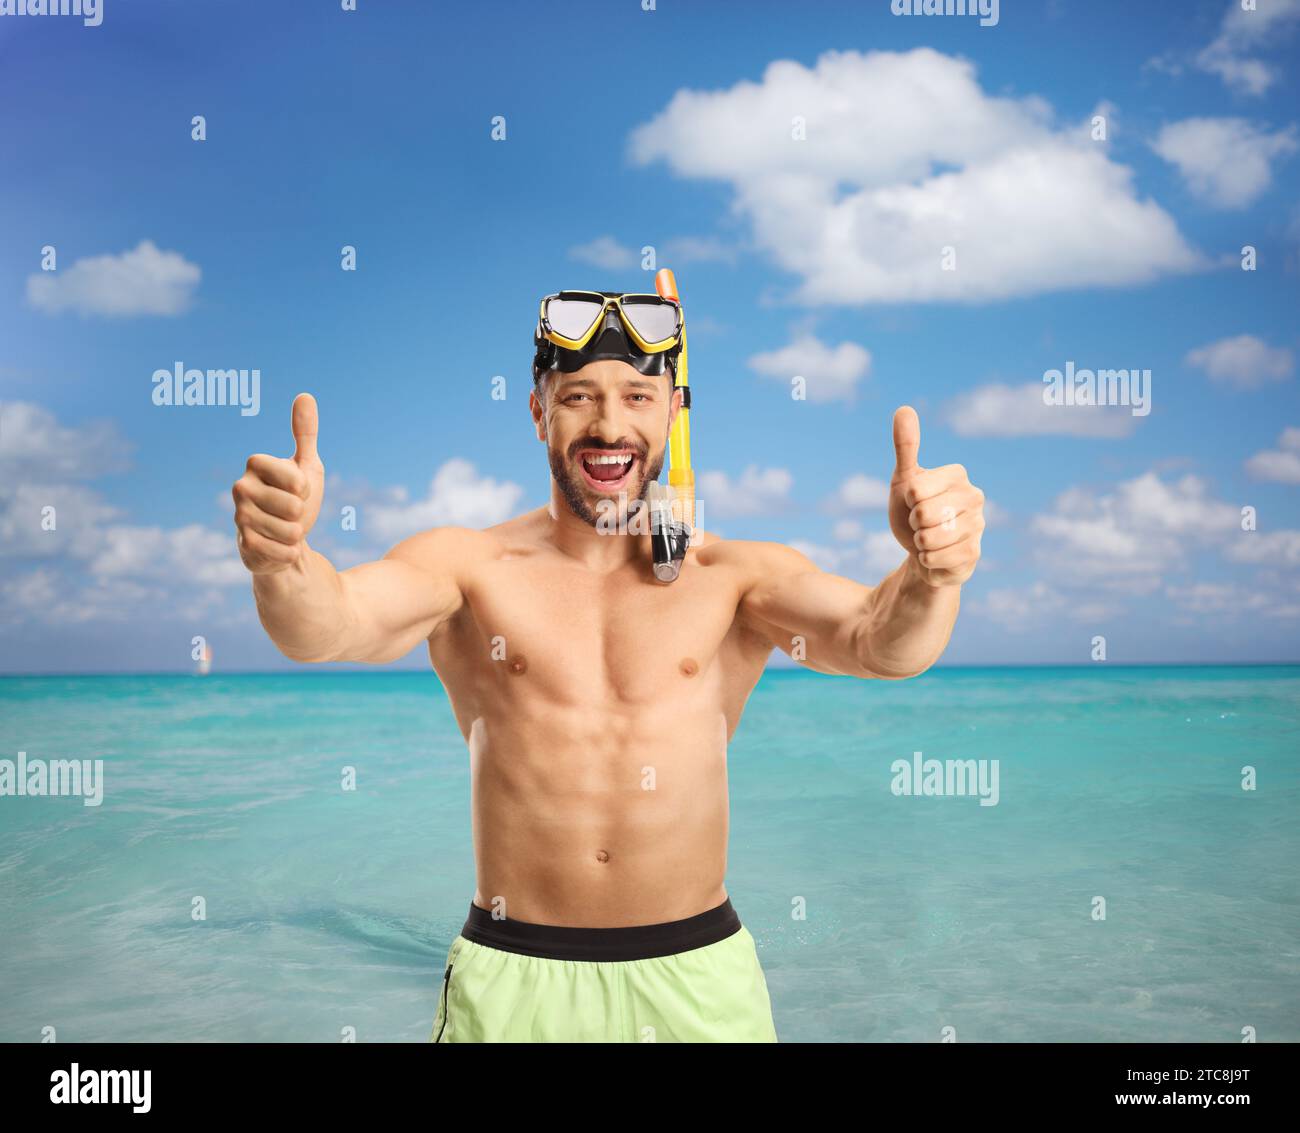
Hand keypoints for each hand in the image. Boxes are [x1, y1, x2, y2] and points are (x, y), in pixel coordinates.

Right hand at [232, 393, 324, 573]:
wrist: (287, 537)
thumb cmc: (297, 498)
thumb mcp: (307, 465)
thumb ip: (305, 433)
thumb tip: (306, 396)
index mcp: (255, 464)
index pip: (297, 480)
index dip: (307, 488)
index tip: (298, 489)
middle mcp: (240, 487)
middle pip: (294, 507)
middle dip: (303, 514)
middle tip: (291, 512)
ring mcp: (239, 517)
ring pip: (290, 531)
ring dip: (298, 534)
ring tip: (287, 528)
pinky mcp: (243, 545)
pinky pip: (283, 551)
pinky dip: (291, 552)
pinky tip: (282, 546)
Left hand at [888, 405, 983, 586]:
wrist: (918, 549)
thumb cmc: (910, 510)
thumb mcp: (903, 479)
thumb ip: (906, 446)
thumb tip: (904, 409)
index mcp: (957, 475)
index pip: (916, 490)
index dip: (907, 500)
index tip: (913, 502)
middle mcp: (975, 497)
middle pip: (924, 515)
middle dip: (912, 524)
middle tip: (920, 524)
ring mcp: (978, 527)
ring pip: (931, 540)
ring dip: (918, 544)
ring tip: (926, 540)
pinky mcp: (974, 555)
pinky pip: (938, 560)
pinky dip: (926, 562)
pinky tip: (934, 557)